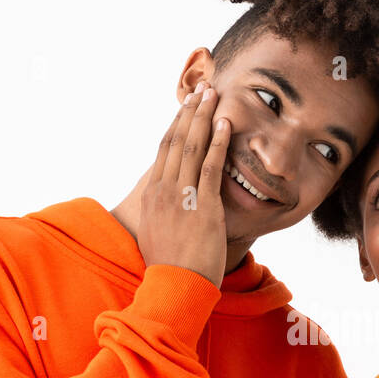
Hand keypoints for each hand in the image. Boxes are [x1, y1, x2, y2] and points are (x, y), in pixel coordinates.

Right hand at [136, 82, 229, 286]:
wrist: (175, 286)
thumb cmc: (170, 266)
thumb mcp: (157, 232)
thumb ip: (163, 212)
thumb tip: (169, 203)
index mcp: (152, 195)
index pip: (164, 150)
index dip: (176, 124)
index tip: (186, 107)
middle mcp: (164, 190)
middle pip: (176, 141)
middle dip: (190, 112)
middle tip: (202, 90)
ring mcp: (183, 196)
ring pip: (192, 147)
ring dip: (204, 117)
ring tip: (213, 95)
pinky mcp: (204, 206)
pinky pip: (211, 166)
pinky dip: (219, 142)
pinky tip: (226, 124)